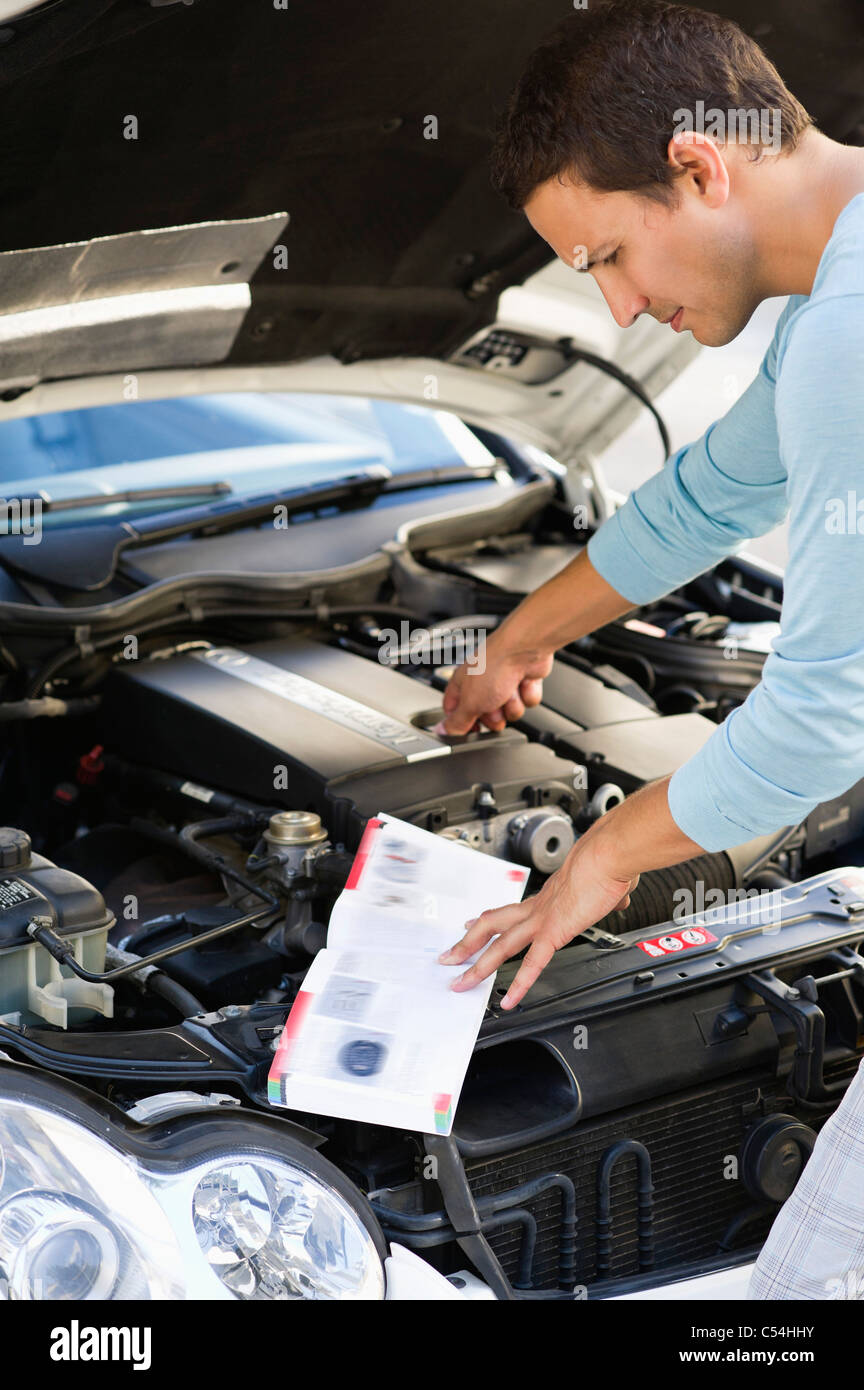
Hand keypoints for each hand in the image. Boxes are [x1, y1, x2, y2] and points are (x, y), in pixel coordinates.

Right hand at [436, 629, 553, 734]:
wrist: (524, 649)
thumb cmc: (494, 665)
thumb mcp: (470, 702)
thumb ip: (457, 721)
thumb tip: (443, 731)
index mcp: (462, 685)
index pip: (454, 711)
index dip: (462, 724)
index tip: (471, 732)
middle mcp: (481, 683)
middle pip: (485, 717)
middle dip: (494, 717)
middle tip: (494, 706)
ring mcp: (504, 682)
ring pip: (509, 711)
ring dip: (512, 705)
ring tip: (510, 690)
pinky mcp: (523, 681)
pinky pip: (526, 702)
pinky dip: (526, 694)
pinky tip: (523, 682)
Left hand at [438, 835, 639, 1008]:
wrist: (606, 855)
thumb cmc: (607, 862)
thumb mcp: (604, 881)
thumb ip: (608, 893)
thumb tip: (620, 894)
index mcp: (546, 896)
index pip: (508, 910)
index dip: (486, 919)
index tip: (470, 923)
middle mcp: (537, 907)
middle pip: (490, 926)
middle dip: (466, 943)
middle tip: (449, 956)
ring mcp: (540, 920)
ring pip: (499, 946)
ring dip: (478, 966)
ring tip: (461, 983)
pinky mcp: (553, 932)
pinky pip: (531, 964)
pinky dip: (519, 985)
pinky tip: (510, 1000)